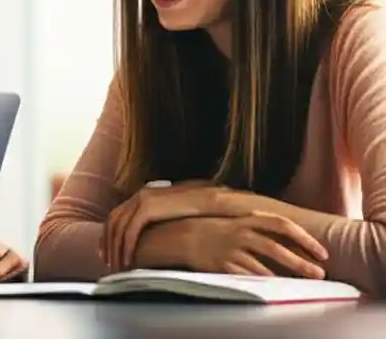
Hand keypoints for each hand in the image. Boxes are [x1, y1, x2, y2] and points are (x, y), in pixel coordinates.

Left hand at [103, 182, 237, 269]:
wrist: (209, 197)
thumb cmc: (196, 207)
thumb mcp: (172, 212)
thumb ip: (159, 218)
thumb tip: (151, 234)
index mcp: (143, 195)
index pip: (117, 215)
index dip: (109, 234)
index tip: (106, 251)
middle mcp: (138, 196)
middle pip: (112, 222)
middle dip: (107, 244)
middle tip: (107, 262)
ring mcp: (141, 200)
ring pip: (118, 228)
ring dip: (115, 249)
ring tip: (117, 266)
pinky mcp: (147, 208)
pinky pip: (130, 231)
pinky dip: (126, 247)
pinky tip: (128, 260)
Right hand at [180, 213, 327, 277]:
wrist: (181, 236)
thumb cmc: (212, 227)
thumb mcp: (234, 217)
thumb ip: (257, 221)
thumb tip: (283, 227)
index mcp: (246, 219)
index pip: (281, 225)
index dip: (304, 238)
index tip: (321, 251)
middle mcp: (240, 233)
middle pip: (276, 248)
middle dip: (301, 263)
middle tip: (320, 273)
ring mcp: (231, 250)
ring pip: (264, 266)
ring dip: (286, 276)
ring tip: (304, 283)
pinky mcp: (222, 265)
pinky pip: (248, 276)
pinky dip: (264, 282)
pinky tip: (276, 286)